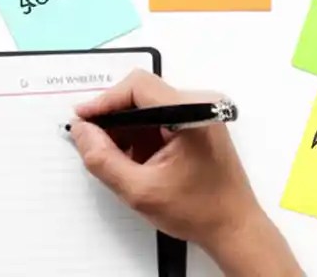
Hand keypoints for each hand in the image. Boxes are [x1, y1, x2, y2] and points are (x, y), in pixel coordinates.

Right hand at [69, 71, 299, 275]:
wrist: (235, 229)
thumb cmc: (198, 212)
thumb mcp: (139, 191)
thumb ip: (103, 159)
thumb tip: (81, 131)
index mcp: (191, 114)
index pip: (138, 86)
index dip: (105, 100)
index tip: (83, 119)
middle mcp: (198, 105)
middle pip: (141, 94)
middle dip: (114, 118)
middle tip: (94, 144)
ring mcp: (200, 115)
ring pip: (147, 107)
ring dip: (127, 129)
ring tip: (117, 159)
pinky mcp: (197, 125)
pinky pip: (159, 119)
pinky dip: (141, 136)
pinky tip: (136, 161)